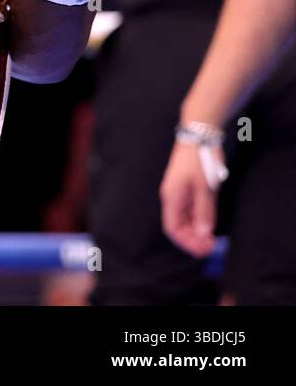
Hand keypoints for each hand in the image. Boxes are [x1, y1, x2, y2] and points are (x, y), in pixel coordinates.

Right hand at [160, 139, 222, 257]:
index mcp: (172, 197)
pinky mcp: (186, 188)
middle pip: (178, 226)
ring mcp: (178, 192)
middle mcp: (172, 197)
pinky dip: (198, 220)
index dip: (186, 242)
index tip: (204, 250)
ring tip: (213, 239)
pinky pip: (189, 210)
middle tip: (212, 247)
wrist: (198, 135)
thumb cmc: (200, 160)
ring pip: (184, 219)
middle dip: (193, 239)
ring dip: (196, 231)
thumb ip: (204, 211)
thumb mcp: (206, 187)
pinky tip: (209, 224)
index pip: (172, 228)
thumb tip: (203, 233)